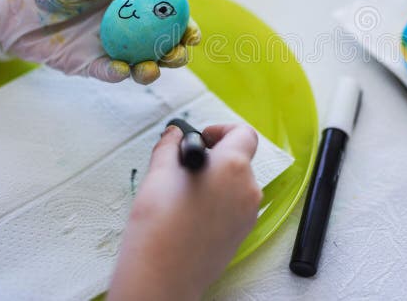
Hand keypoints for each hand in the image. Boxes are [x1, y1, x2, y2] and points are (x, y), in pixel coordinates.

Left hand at [0, 0, 200, 83]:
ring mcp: (109, 49)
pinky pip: (109, 73)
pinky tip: (119, 71)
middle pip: (161, 45)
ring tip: (150, 69)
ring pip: (141, 64)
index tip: (192, 32)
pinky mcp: (88, 65)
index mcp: (130, 6)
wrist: (8, 10)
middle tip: (176, 54)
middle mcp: (126, 29)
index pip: (166, 17)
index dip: (184, 26)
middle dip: (176, 53)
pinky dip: (118, 75)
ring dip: (152, 69)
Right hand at [109, 124, 260, 300]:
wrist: (162, 276)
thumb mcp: (158, 174)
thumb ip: (170, 146)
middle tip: (185, 166)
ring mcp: (248, 213)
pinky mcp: (242, 233)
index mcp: (233, 167)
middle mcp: (248, 188)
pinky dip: (218, 202)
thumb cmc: (159, 225)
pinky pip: (234, 207)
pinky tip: (191, 214)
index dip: (222, 130)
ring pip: (236, 184)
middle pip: (239, 159)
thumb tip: (174, 135)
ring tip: (184, 193)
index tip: (201, 138)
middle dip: (214, 157)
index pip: (243, 133)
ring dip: (215, 180)